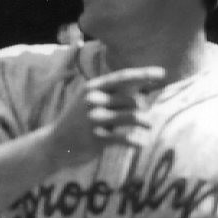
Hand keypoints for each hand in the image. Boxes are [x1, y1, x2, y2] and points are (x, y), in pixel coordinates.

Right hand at [45, 66, 165, 168]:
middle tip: (144, 113)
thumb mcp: (89, 102)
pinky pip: (125, 138)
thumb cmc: (78, 122)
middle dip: (142, 106)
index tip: (162, 73)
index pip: (123, 77)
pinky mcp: (97, 138)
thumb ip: (111, 95)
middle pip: (131, 99)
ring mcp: (95, 119)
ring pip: (132, 116)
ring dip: (144, 122)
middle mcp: (93, 100)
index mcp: (92, 88)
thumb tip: (142, 93)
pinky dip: (136, 141)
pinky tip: (141, 144)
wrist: (54, 144)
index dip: (144, 74)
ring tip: (148, 126)